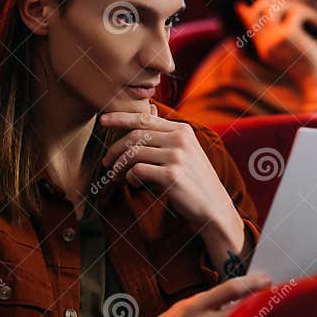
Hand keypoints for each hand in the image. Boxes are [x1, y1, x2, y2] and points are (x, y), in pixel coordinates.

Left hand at [99, 107, 238, 229]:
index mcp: (182, 130)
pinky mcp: (171, 175)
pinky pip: (138, 170)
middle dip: (115, 149)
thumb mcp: (185, 150)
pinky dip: (130, 178)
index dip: (121, 117)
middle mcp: (180, 139)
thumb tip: (150, 109)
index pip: (145, 118)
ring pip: (134, 153)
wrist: (213, 206)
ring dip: (119, 166)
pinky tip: (135, 184)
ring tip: (116, 176)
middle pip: (135, 136)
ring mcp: (177, 156)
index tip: (103, 120)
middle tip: (106, 162)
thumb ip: (166, 132)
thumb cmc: (195, 179)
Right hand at [235, 0, 316, 109]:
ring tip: (309, 17)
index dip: (249, 13)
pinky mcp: (287, 35)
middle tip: (293, 6)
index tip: (241, 7)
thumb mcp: (293, 54)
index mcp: (265, 49)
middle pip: (259, 9)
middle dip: (275, 1)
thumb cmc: (310, 70)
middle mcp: (266, 44)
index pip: (251, 24)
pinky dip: (311, 14)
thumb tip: (285, 24)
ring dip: (295, 6)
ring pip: (275, 6)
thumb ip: (284, 39)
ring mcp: (274, 40)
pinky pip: (295, 12)